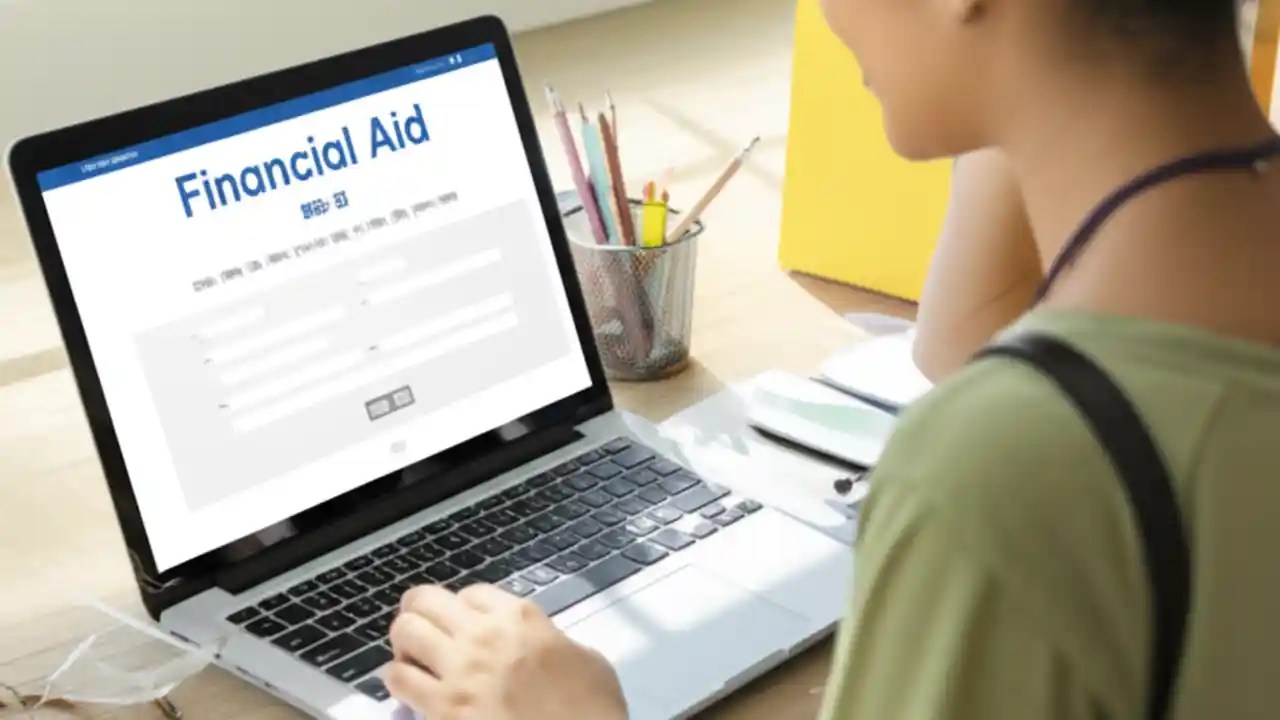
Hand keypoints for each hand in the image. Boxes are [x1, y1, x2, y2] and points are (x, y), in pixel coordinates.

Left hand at [386, 584, 627, 719]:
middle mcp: (484, 635)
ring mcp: (460, 671)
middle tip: (425, 632)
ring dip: (406, 645)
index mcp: (520, 617)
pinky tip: (411, 689)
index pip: (471, 593)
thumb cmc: (592, 710)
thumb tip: (541, 645)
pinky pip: (398, 679)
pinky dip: (399, 680)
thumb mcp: (586, 659)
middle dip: (420, 613)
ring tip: (415, 659)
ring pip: (404, 632)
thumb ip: (552, 640)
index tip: (467, 624)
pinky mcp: (443, 708)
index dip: (464, 609)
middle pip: (425, 600)